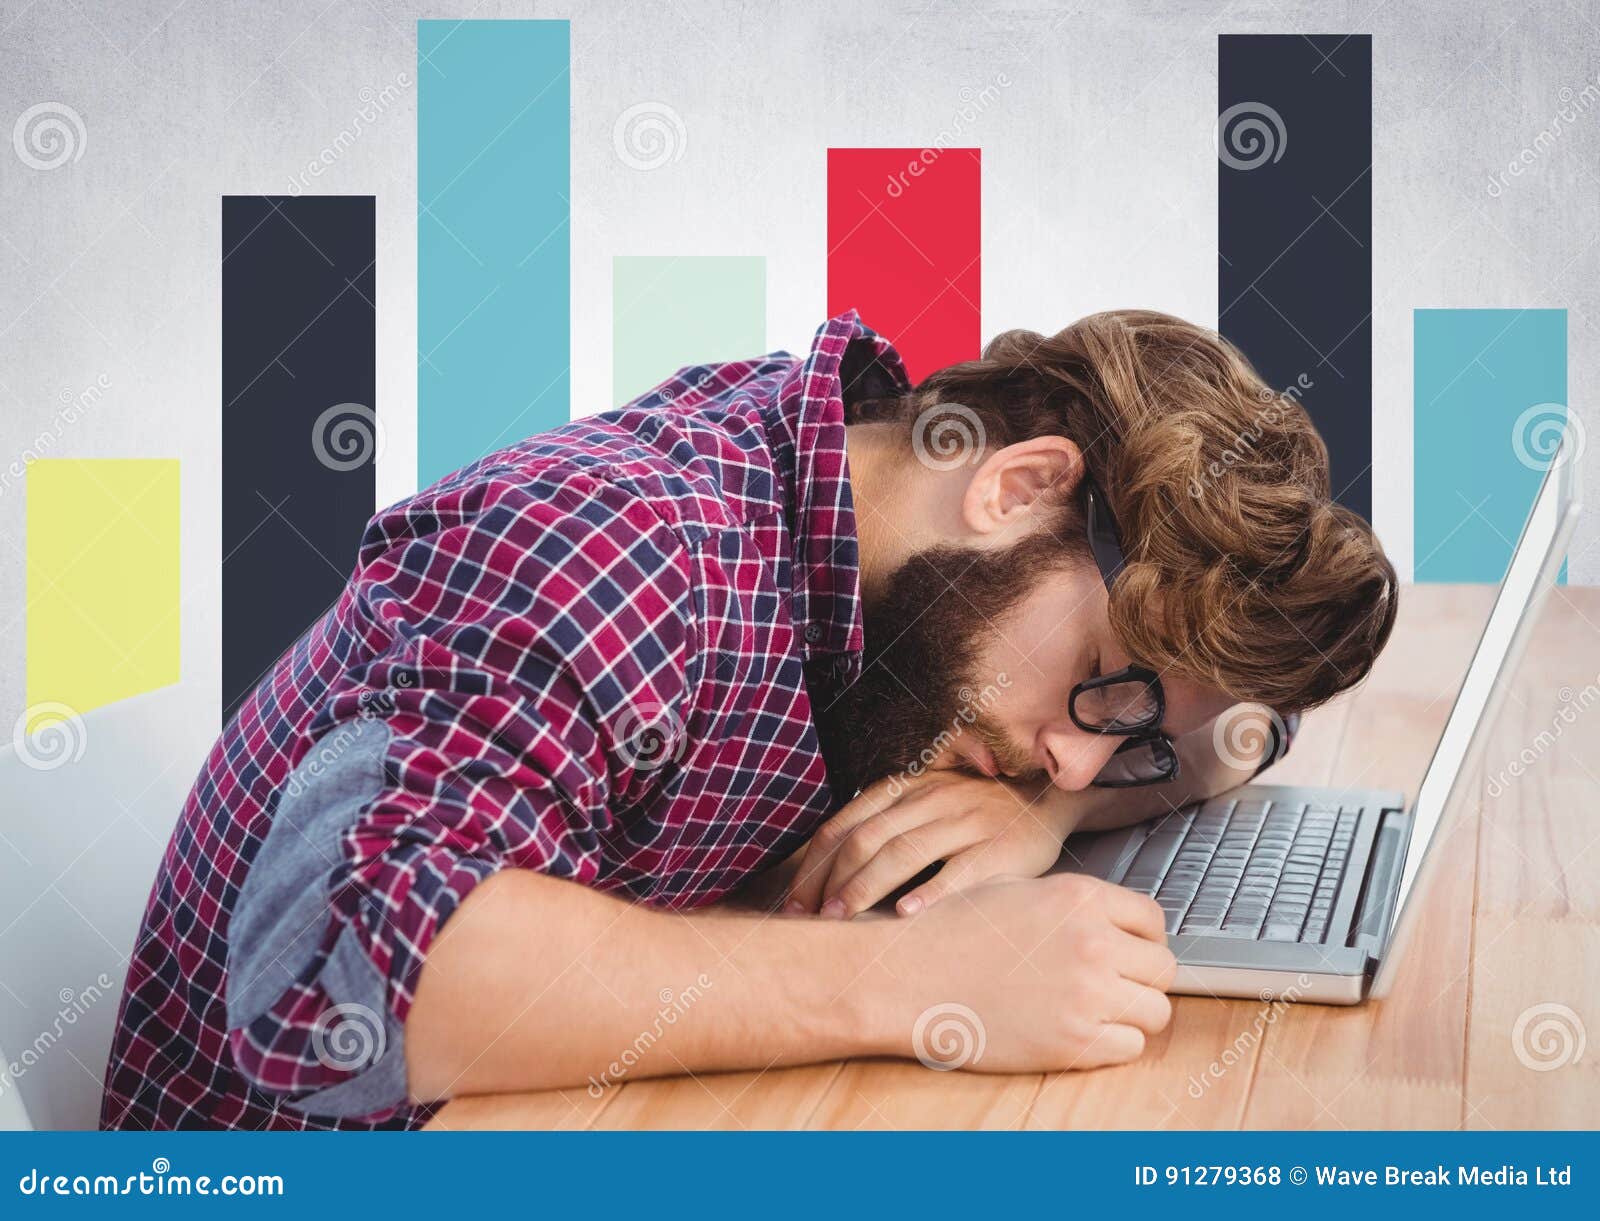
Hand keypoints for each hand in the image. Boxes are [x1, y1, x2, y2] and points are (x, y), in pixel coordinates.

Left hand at [786, 769, 1075, 918]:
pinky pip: (960, 870)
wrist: (1046, 801)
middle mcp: (932, 799)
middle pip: (868, 839)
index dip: (815, 864)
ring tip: (844, 917)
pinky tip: (907, 913)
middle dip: (833, 881)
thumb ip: (884, 823)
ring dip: (867, 887)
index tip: (796, 902)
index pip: (845, 825)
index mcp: (906, 789)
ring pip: (905, 852)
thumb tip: (824, 870)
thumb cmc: (974, 812)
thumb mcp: (925, 801)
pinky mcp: (999, 848)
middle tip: (814, 918)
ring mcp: (966, 821)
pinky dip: (931, 892)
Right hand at [876, 873, 1176, 1070]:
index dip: (1143, 938)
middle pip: (1163, 968)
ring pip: (1155, 1011)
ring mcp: (1088, 995)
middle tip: (1115, 984)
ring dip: (1133, 1013)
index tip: (1130, 951)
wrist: (910, 978)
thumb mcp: (1013, 889)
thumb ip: (1070, 902)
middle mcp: (1093, 943)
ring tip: (1098, 1010)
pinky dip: (1114, 1044)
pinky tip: (1081, 1032)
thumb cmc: (949, 933)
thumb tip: (1109, 920)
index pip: (1154, 920)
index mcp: (1079, 898)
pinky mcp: (1075, 1042)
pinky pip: (1130, 1047)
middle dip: (1142, 977)